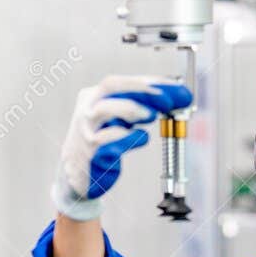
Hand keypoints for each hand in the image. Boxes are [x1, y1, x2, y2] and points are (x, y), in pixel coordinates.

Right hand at [53, 77, 192, 220]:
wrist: (75, 174)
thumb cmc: (102, 142)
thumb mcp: (120, 120)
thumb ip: (143, 107)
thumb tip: (180, 98)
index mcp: (94, 96)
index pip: (123, 82)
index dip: (150, 83)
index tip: (176, 89)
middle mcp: (87, 109)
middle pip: (111, 86)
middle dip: (141, 89)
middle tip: (167, 99)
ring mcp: (87, 130)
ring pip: (103, 109)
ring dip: (130, 108)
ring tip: (151, 116)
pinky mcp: (91, 153)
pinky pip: (107, 141)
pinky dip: (127, 138)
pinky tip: (142, 138)